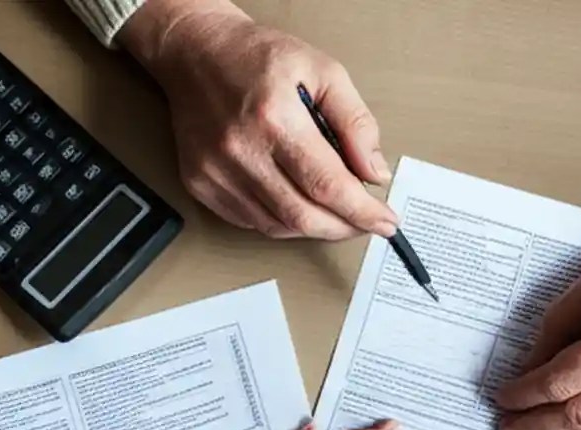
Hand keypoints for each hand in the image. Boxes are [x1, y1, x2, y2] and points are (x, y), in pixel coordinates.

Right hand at [120, 0, 397, 239]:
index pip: (328, 185)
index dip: (362, 212)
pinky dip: (282, 223)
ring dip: (315, 228)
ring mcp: (215, 172)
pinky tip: (298, 203)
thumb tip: (375, 172)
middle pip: (303, 216)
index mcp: (275, 118)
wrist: (196, 51)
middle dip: (343, 227)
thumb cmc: (258, 57)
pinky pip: (251, 222)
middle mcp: (240, 149)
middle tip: (365, 221)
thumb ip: (356, 123)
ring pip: (278, 227)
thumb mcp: (324, 72)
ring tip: (335, 212)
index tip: (385, 221)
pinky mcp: (200, 184)